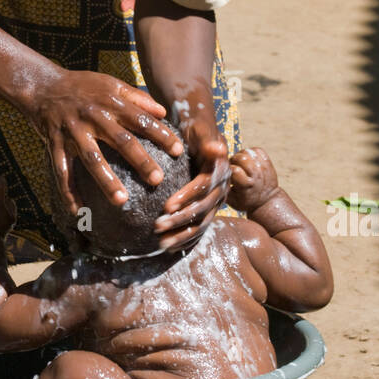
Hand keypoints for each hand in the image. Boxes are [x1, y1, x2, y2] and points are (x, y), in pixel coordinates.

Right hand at [26, 67, 184, 214]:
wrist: (42, 85)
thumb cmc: (82, 85)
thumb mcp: (111, 84)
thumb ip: (137, 97)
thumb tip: (163, 112)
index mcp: (111, 102)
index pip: (141, 120)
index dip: (161, 135)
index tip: (178, 151)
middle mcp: (94, 117)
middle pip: (120, 141)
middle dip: (140, 160)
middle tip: (157, 180)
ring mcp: (73, 132)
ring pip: (92, 159)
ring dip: (106, 181)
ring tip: (122, 201)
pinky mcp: (55, 144)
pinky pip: (62, 172)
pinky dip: (68, 192)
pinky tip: (79, 211)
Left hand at [154, 112, 230, 250]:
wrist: (200, 135)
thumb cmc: (196, 130)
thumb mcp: (201, 130)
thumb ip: (208, 140)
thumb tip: (218, 149)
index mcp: (219, 171)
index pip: (203, 188)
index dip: (186, 197)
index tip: (166, 206)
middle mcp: (221, 188)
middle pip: (202, 210)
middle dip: (180, 220)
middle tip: (157, 227)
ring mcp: (215, 201)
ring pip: (201, 223)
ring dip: (181, 235)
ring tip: (161, 243)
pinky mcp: (208, 209)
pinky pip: (199, 228)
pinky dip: (186, 239)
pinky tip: (170, 247)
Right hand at [227, 147, 279, 213]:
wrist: (267, 201)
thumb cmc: (246, 202)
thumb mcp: (232, 200)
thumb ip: (222, 189)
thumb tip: (214, 177)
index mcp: (247, 186)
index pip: (234, 170)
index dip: (228, 169)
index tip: (227, 173)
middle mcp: (256, 176)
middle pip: (241, 158)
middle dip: (233, 160)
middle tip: (232, 166)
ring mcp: (263, 168)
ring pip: (248, 152)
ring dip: (241, 155)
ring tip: (240, 163)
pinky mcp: (268, 163)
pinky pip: (257, 150)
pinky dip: (251, 152)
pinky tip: (248, 160)